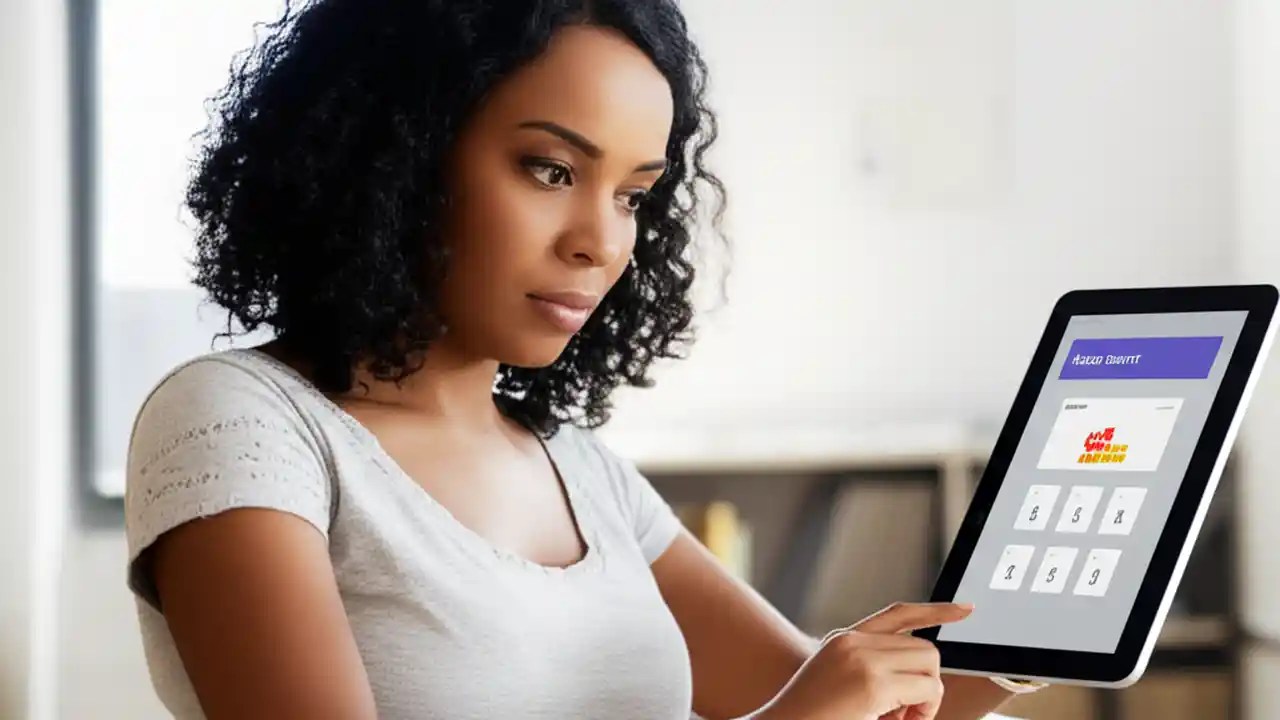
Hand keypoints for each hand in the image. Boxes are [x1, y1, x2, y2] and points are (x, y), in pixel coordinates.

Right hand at [752, 602, 972, 719]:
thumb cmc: (811, 717)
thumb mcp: (841, 686)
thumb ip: (875, 673)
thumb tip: (923, 682)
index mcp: (843, 640)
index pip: (898, 613)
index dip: (936, 610)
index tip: (967, 610)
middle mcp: (852, 642)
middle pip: (923, 647)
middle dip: (926, 682)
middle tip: (904, 716)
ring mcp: (861, 660)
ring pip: (929, 666)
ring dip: (927, 699)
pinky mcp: (871, 683)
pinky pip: (926, 690)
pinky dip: (924, 712)